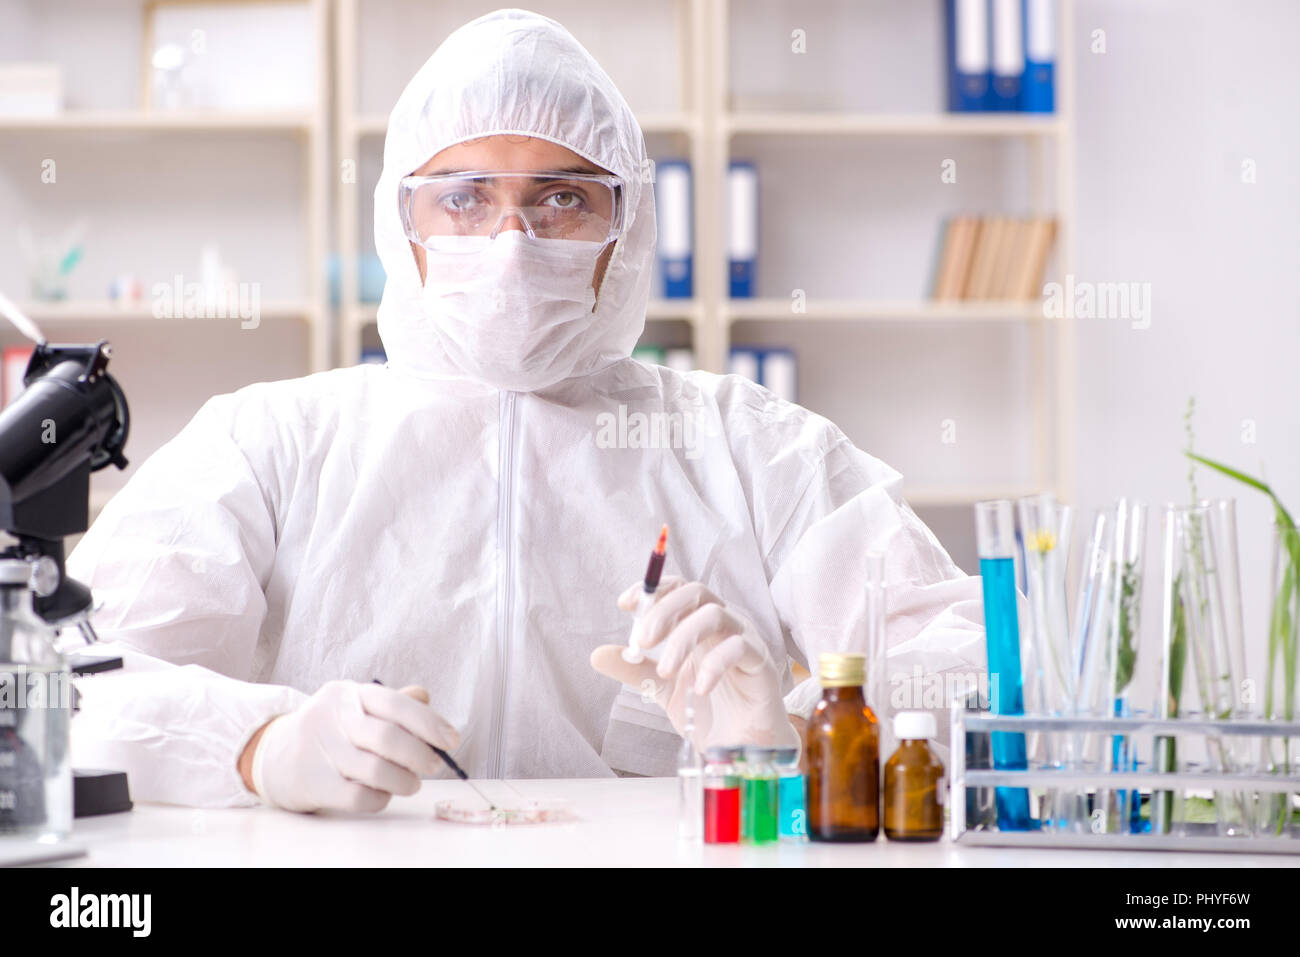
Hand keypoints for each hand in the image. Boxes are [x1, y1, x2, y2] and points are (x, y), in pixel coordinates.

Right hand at [249, 680, 458, 812]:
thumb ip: (392, 703)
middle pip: (387, 738)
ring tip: (412, 783)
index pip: (395, 703)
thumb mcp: (355, 707)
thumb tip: (425, 698)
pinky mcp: (313, 783)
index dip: (429, 723)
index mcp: (349, 694)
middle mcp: (332, 717)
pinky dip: (381, 798)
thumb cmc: (330, 731)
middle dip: (420, 755)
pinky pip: (359, 797)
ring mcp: (320, 750)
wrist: (271, 755)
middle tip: (435, 765)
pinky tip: (384, 794)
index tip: (452, 740)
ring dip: (404, 781)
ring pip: (376, 770)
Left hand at [590, 578, 798, 751]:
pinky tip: (698, 689)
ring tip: (664, 670)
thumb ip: (633, 669)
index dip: (652, 589)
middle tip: (642, 642)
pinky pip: (739, 648)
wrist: (740, 747)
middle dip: (664, 611)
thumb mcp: (662, 688)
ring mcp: (745, 640)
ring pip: (715, 614)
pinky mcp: (761, 664)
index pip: (679, 589)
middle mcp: (723, 624)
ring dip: (683, 638)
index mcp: (700, 623)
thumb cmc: (707, 710)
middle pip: (696, 592)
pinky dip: (714, 665)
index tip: (624, 604)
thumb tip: (596, 654)